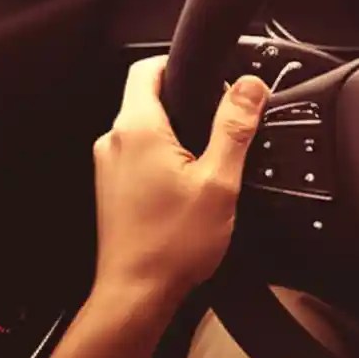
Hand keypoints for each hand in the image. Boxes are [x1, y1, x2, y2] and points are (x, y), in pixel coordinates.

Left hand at [92, 56, 268, 307]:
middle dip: (188, 104)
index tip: (210, 76)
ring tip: (208, 166)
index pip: (148, 67)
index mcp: (138, 129)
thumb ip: (235, 127)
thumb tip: (249, 86)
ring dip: (178, 137)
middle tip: (222, 128)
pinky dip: (165, 161)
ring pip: (147, 130)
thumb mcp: (219, 181)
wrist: (136, 294)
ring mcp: (109, 166)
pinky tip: (188, 190)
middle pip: (150, 98)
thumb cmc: (172, 245)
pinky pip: (140, 156)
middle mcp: (114, 142)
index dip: (181, 63)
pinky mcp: (112, 188)